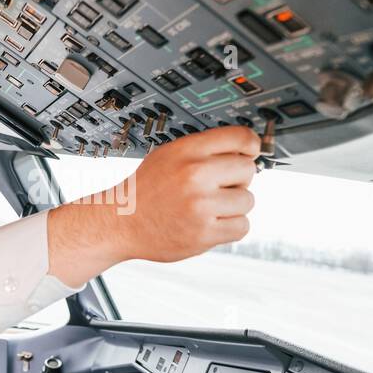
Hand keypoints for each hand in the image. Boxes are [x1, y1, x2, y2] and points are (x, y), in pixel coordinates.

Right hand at [118, 126, 259, 262]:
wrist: (121, 223)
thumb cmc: (146, 189)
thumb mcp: (169, 154)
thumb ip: (204, 150)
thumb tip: (245, 150)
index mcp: (187, 152)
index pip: (241, 138)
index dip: (250, 145)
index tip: (250, 152)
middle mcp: (194, 176)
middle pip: (248, 170)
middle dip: (239, 178)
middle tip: (221, 186)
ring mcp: (200, 206)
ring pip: (248, 200)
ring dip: (235, 205)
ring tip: (212, 206)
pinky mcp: (204, 234)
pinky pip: (242, 227)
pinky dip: (232, 227)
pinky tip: (213, 222)